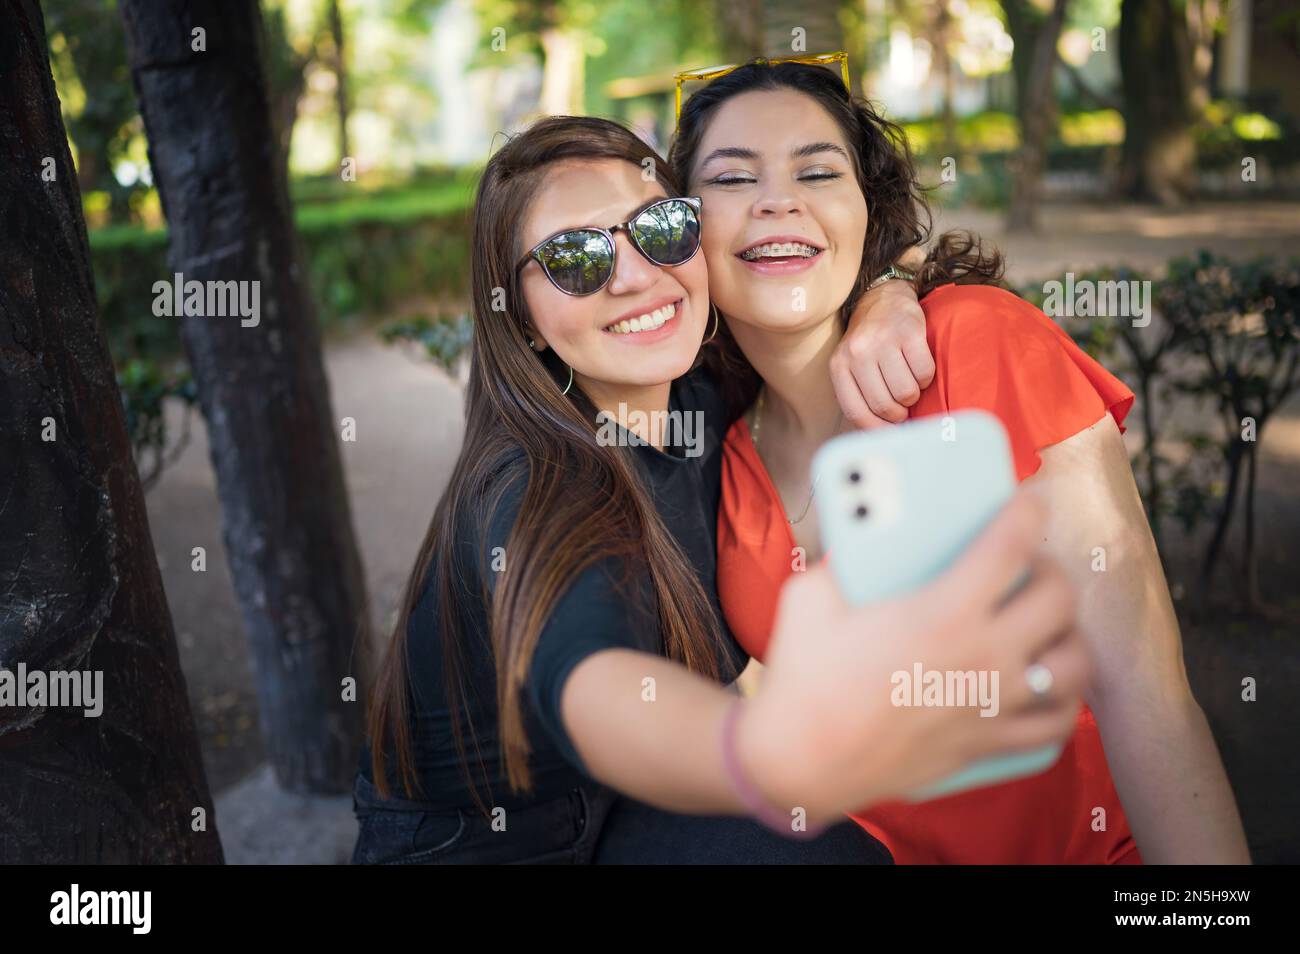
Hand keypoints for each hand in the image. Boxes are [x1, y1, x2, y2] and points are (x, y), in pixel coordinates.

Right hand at [738, 491, 1090, 821]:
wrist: (798, 762)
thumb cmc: (803, 677)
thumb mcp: (811, 596)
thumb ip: (845, 558)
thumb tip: (865, 531)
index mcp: (942, 613)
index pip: (1012, 545)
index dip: (1029, 510)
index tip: (1031, 500)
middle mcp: (981, 660)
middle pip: (1058, 599)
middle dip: (1050, 568)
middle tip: (1027, 563)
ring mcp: (990, 707)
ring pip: (1074, 664)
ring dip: (1068, 634)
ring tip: (1045, 622)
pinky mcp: (986, 746)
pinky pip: (1054, 727)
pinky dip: (1061, 702)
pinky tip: (1046, 684)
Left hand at [832, 279, 934, 427]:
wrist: (883, 298)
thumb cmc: (869, 342)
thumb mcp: (851, 365)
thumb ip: (858, 395)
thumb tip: (879, 436)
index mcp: (839, 365)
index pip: (856, 412)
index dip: (875, 429)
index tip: (888, 432)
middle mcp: (857, 352)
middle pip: (884, 405)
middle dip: (897, 412)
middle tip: (901, 404)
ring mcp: (883, 340)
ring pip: (906, 392)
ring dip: (912, 395)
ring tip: (908, 381)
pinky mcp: (909, 331)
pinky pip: (924, 372)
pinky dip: (926, 376)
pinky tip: (917, 366)